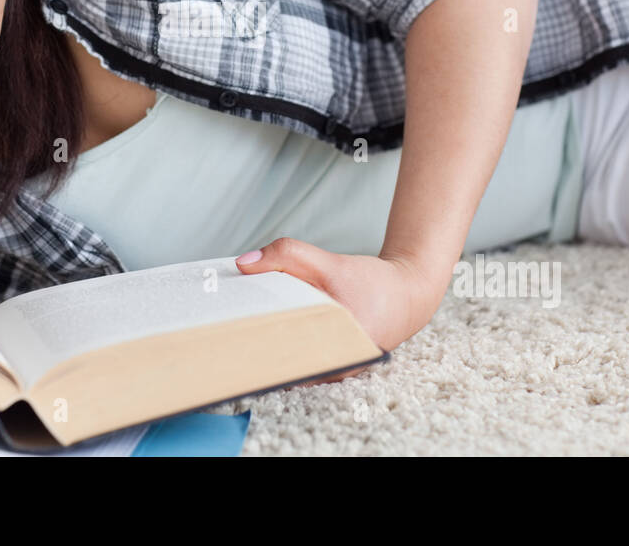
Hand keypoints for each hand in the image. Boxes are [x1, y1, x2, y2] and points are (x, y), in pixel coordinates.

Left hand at [234, 238, 440, 386]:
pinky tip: (260, 326)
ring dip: (262, 342)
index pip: (277, 353)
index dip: (248, 339)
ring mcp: (331, 373)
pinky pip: (295, 358)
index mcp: (335, 349)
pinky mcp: (328, 368)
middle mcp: (333, 370)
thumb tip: (242, 264)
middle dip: (249, 339)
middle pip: (277, 359)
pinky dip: (278, 342)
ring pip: (284, 361)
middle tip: (219, 321)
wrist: (408, 296)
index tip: (222, 324)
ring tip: (233, 323)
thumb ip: (288, 256)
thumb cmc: (373, 283)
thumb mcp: (331, 263)